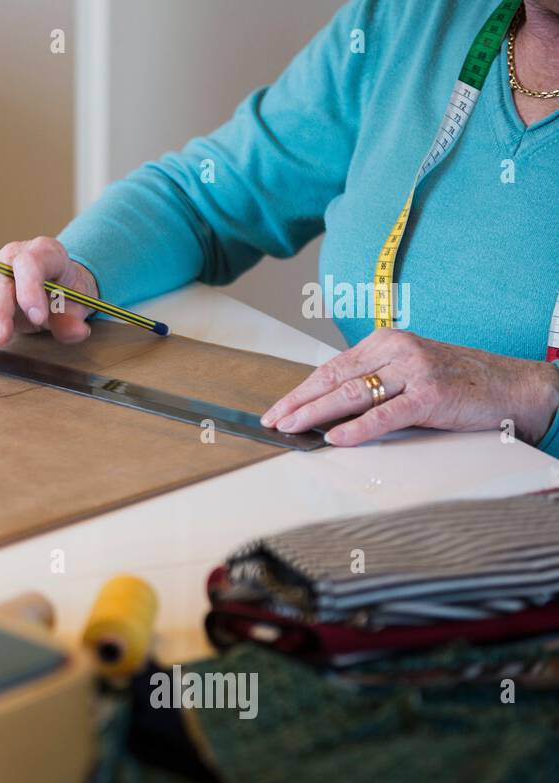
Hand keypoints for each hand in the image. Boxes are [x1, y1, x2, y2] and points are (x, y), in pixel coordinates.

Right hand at [0, 237, 98, 348]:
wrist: (55, 287)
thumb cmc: (65, 291)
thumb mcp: (79, 303)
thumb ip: (74, 318)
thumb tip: (75, 331)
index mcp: (42, 252)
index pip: (30, 262)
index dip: (30, 288)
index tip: (37, 316)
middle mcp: (11, 258)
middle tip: (0, 338)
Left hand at [262, 328, 558, 446]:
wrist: (513, 387)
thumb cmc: (458, 383)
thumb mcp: (409, 373)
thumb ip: (374, 383)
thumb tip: (328, 408)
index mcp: (386, 341)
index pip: (332, 367)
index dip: (300, 390)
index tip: (276, 408)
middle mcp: (397, 350)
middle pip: (334, 378)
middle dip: (298, 402)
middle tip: (272, 420)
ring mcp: (413, 371)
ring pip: (352, 394)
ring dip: (316, 413)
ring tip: (291, 427)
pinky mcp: (430, 395)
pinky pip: (383, 414)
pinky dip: (356, 428)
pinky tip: (335, 438)